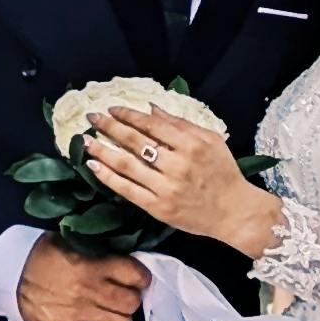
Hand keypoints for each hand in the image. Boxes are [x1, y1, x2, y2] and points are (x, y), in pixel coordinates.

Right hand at [18, 239, 148, 320]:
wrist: (11, 278)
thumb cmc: (43, 257)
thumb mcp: (71, 243)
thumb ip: (99, 252)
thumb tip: (126, 259)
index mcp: (91, 265)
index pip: (134, 274)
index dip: (141, 276)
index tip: (138, 278)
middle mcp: (89, 291)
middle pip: (131, 302)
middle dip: (132, 298)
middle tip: (125, 295)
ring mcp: (81, 315)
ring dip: (123, 318)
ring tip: (115, 312)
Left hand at [85, 103, 263, 251]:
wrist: (234, 211)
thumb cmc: (224, 173)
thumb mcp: (211, 140)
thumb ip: (181, 124)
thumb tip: (151, 109)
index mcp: (191, 145)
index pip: (152, 126)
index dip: (129, 115)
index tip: (112, 109)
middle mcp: (177, 165)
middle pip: (136, 142)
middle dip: (110, 127)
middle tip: (92, 117)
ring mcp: (166, 188)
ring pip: (127, 165)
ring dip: (103, 151)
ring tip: (85, 141)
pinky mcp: (158, 208)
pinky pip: (127, 190)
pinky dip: (108, 177)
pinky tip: (94, 166)